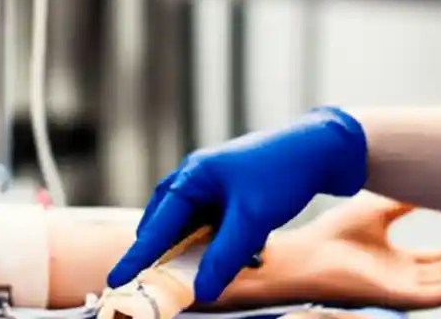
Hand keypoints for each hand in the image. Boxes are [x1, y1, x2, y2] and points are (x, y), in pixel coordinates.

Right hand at [108, 107, 368, 300]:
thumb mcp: (251, 220)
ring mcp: (218, 185)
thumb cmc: (283, 173)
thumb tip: (202, 291)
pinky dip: (228, 241)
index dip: (138, 255)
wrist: (323, 148)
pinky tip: (252, 252)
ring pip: (198, 228)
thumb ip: (224, 257)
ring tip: (218, 266)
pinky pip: (220, 225)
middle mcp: (199, 179)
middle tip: (163, 280)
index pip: (157, 224)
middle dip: (170, 253)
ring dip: (206, 249)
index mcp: (193, 177)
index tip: (117, 279)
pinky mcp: (237, 192)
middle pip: (172, 225)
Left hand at [215, 192, 440, 311]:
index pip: (435, 262)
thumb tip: (423, 177)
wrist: (305, 254)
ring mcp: (402, 290)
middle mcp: (402, 279)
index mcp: (396, 262)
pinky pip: (440, 298)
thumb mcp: (377, 209)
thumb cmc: (332, 234)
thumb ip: (402, 200)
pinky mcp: (399, 296)